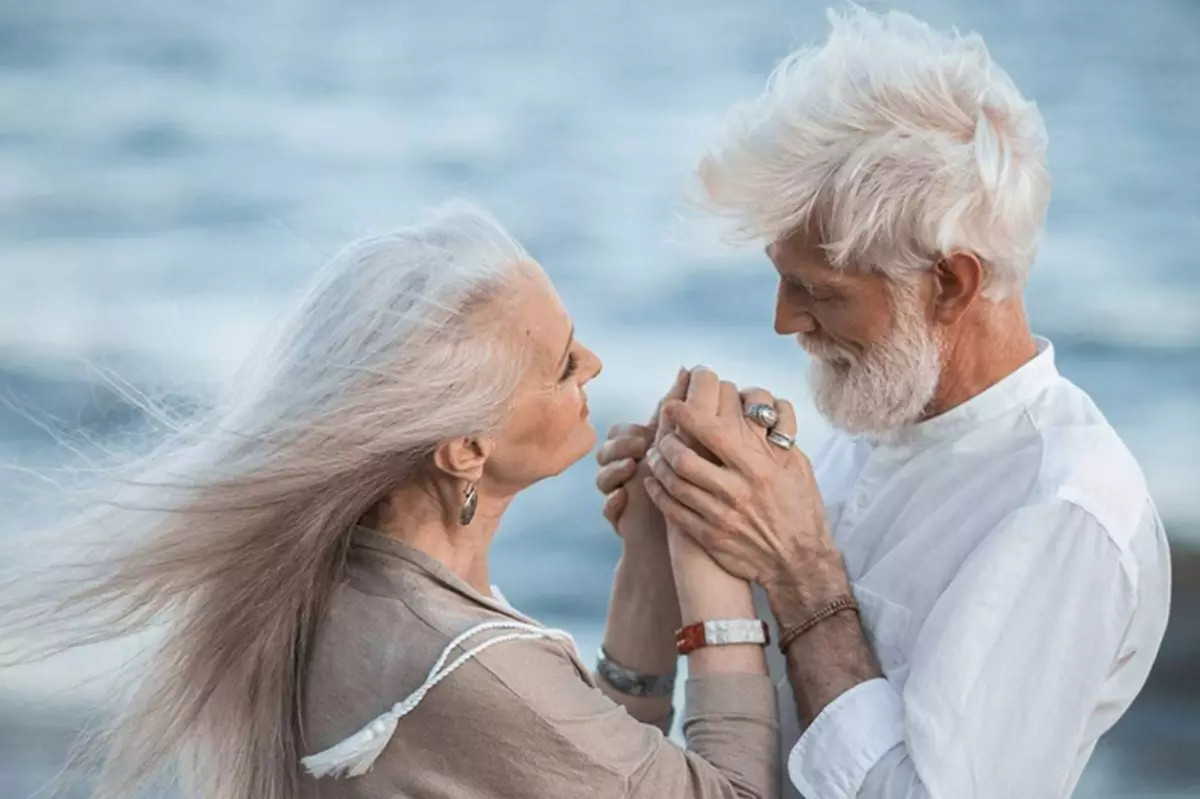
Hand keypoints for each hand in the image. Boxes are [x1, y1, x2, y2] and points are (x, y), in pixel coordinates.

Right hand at [595, 368, 689, 540]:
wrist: (687, 530)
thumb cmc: (690, 480)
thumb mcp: (687, 442)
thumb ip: (681, 409)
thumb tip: (688, 368)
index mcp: (639, 449)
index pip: (619, 431)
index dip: (627, 432)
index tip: (646, 434)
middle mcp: (626, 469)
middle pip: (604, 451)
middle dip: (618, 448)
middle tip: (638, 449)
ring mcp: (620, 493)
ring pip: (602, 478)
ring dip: (613, 473)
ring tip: (632, 470)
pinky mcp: (620, 519)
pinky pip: (607, 510)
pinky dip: (614, 504)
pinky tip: (625, 499)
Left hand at [643, 370, 847, 608]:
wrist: (799, 562)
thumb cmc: (800, 508)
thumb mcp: (797, 466)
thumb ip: (770, 439)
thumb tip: (749, 409)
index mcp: (759, 468)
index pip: (713, 433)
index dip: (686, 415)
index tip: (673, 405)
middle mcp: (737, 491)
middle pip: (685, 459)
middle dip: (665, 441)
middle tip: (660, 434)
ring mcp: (721, 516)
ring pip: (674, 484)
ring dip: (658, 465)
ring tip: (654, 454)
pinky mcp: (710, 537)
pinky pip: (674, 511)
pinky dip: (658, 494)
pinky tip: (654, 483)